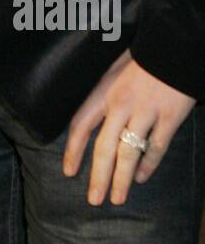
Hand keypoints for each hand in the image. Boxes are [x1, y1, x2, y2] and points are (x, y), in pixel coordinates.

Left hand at [63, 48, 195, 204]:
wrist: (174, 43)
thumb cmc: (142, 55)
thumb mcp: (113, 67)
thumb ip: (102, 91)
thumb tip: (91, 115)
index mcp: (104, 91)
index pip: (81, 125)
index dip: (73, 150)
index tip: (68, 171)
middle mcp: (121, 105)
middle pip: (104, 148)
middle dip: (97, 176)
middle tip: (93, 200)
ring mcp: (146, 113)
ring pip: (129, 154)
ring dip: (122, 179)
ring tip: (117, 198)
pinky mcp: (169, 118)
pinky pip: (156, 148)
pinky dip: (148, 165)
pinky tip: (142, 178)